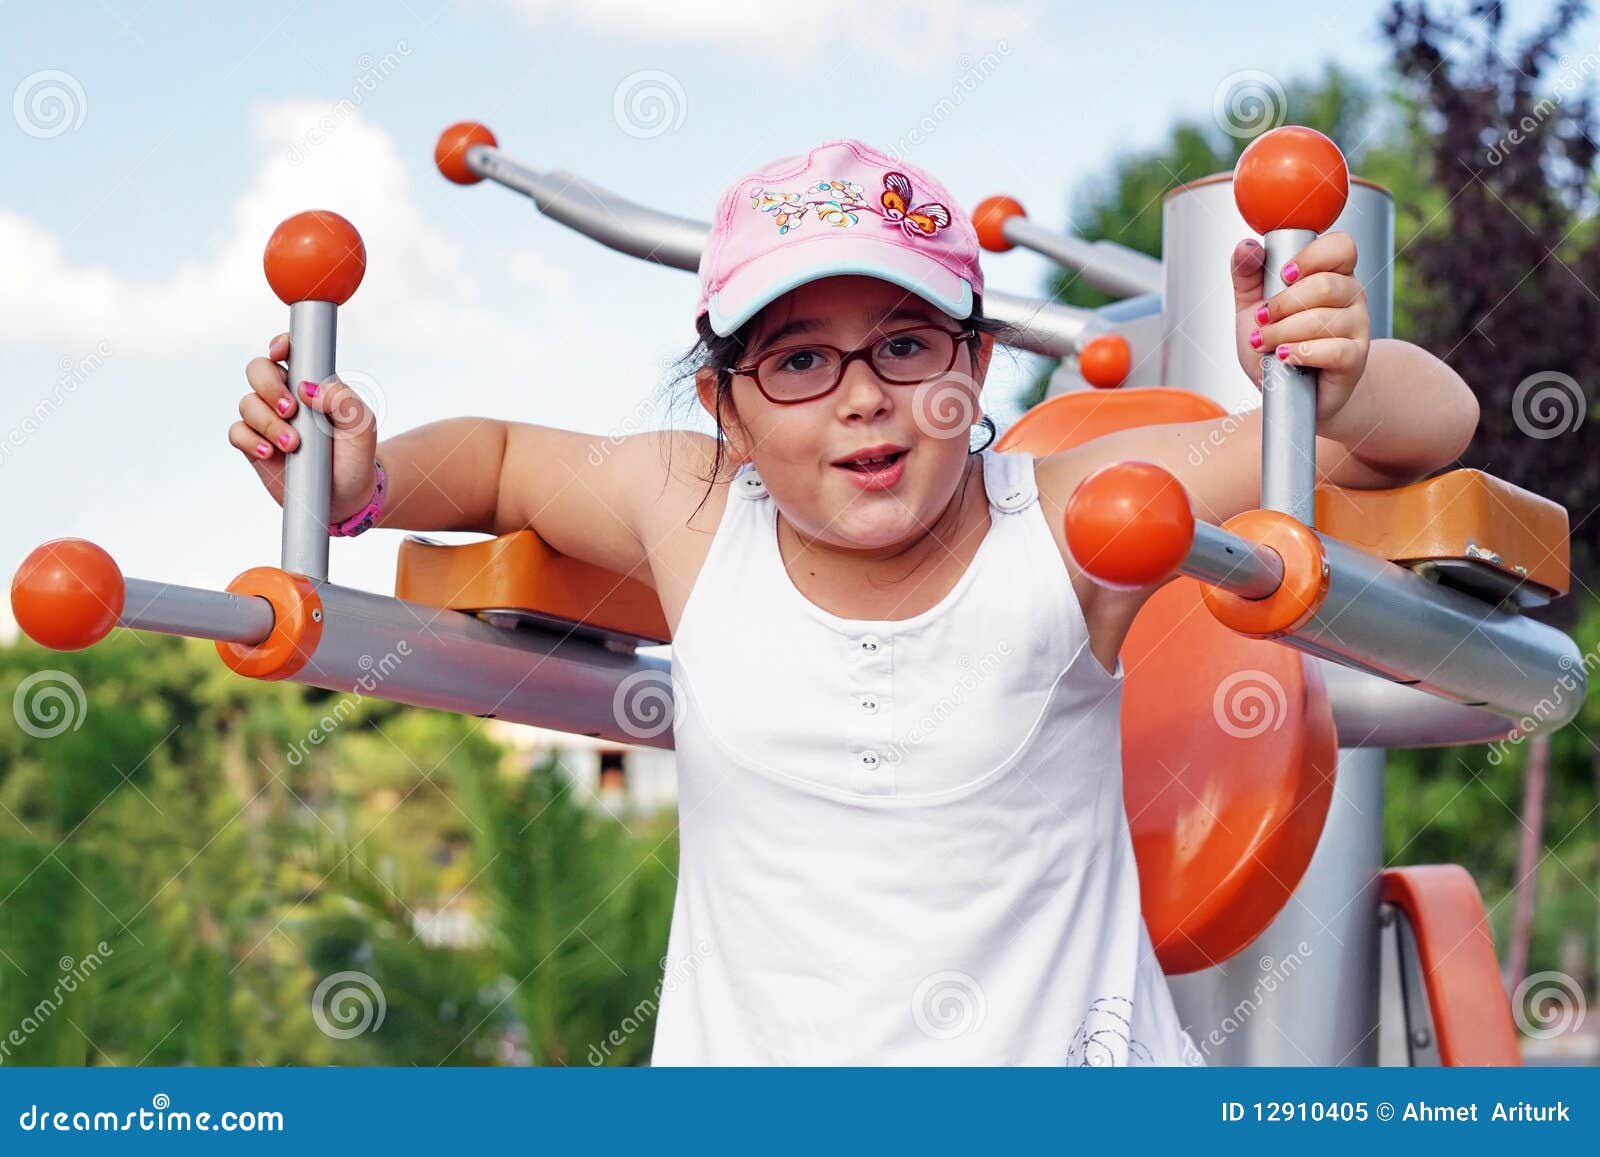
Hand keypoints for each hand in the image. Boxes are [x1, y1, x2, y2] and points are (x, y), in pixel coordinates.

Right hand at [229, 333, 379, 522]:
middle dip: (269, 386)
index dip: (281, 345)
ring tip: (292, 444)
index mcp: (312, 384)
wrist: (347, 498)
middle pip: (258, 370)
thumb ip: (343, 400)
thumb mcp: (362, 428)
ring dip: (267, 421)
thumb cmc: (355, 457)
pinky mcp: (255, 445)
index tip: (281, 354)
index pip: (290, 352)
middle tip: (291, 410)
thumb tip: (307, 388)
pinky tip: (269, 452)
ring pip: (247, 403)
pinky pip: (237, 432)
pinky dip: (250, 440)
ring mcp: (267, 420)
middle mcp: (286, 397)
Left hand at [1231, 232, 1370, 420]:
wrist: (1294, 395)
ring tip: (1264, 344)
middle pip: (1324, 285)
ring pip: (1322, 319)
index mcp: (1333, 275)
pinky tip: (1284, 357)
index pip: (1341, 247)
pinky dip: (1301, 353)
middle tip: (1262, 320)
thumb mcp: (1253, 307)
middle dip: (1282, 305)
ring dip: (1282, 333)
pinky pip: (1333, 349)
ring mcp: (1358, 327)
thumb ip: (1248, 275)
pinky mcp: (1356, 358)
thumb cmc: (1278, 346)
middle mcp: (1352, 296)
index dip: (1311, 257)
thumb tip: (1246, 247)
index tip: (1284, 275)